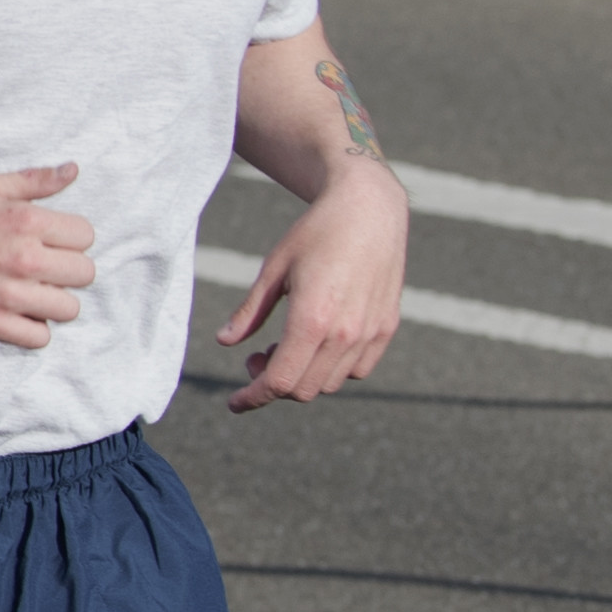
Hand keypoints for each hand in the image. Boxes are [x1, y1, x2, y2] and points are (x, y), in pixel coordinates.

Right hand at [0, 161, 94, 347]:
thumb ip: (33, 181)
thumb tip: (73, 171)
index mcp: (26, 221)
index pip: (86, 236)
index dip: (70, 238)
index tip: (50, 243)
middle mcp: (24, 258)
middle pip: (84, 274)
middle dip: (67, 271)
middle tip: (41, 270)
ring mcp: (9, 294)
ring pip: (69, 309)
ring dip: (53, 303)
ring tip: (31, 294)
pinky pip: (40, 338)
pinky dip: (32, 329)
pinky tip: (17, 315)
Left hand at [218, 159, 406, 407]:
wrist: (368, 209)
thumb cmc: (314, 233)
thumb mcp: (273, 269)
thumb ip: (250, 311)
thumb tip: (225, 342)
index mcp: (312, 320)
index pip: (280, 382)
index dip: (253, 397)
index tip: (234, 402)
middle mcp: (346, 334)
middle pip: (305, 390)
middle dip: (273, 384)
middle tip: (256, 358)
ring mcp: (371, 333)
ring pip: (331, 383)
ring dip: (303, 376)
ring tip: (284, 345)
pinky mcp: (387, 327)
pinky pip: (358, 369)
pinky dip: (333, 369)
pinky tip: (317, 344)